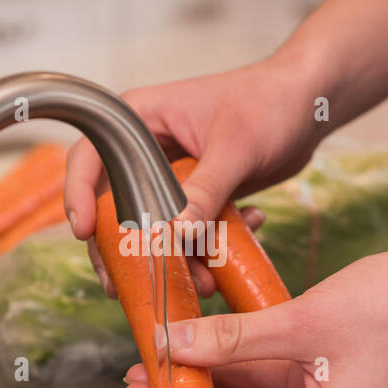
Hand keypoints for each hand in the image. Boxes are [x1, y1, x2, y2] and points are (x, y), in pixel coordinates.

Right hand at [64, 46, 320, 292]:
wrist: (310, 105)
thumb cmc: (271, 101)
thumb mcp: (235, 148)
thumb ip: (206, 191)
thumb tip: (177, 235)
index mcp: (141, 118)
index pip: (89, 156)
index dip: (77, 195)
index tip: (84, 232)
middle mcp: (147, 148)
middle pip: (113, 204)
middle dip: (125, 249)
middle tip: (125, 285)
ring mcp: (170, 174)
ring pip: (153, 226)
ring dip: (175, 259)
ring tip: (206, 280)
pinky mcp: (195, 194)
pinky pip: (187, 230)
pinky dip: (208, 246)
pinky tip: (243, 236)